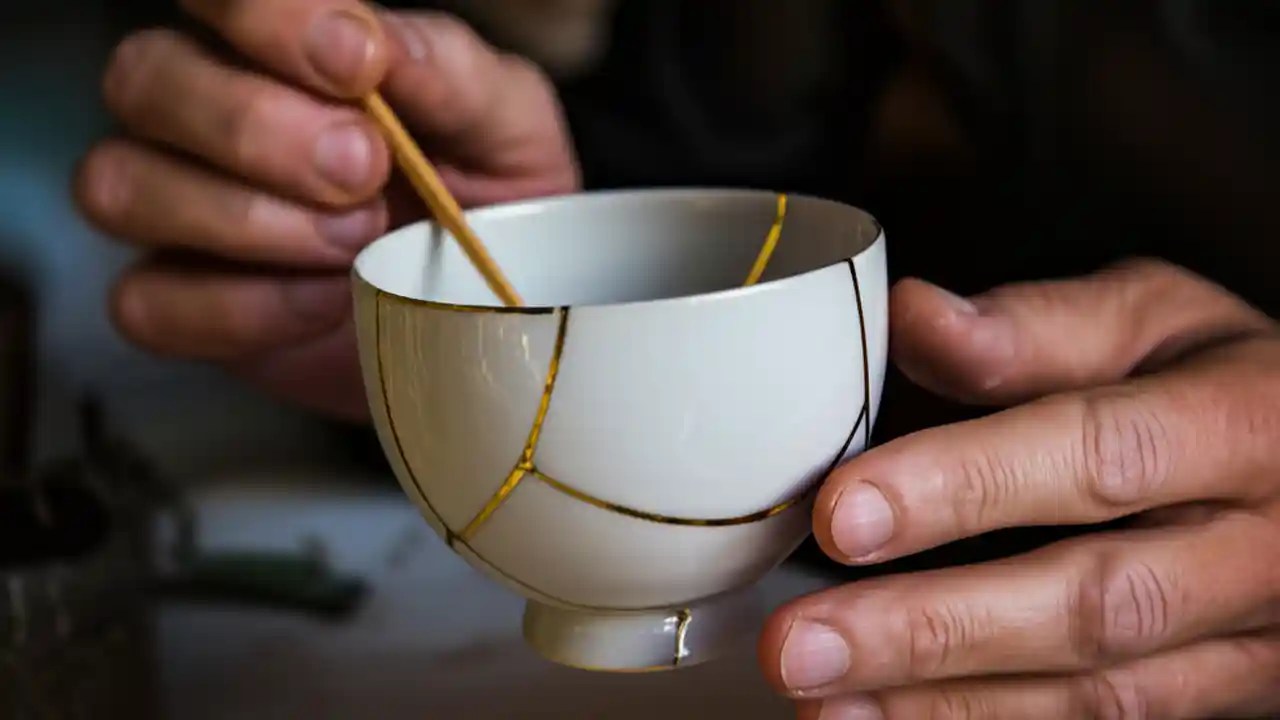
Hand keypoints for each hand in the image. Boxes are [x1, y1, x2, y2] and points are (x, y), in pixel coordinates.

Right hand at [75, 1, 578, 418]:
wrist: (491, 314)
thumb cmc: (488, 197)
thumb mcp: (504, 124)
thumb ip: (452, 72)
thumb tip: (383, 42)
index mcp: (276, 45)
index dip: (267, 16)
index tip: (359, 64)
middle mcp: (202, 113)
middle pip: (145, 78)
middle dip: (257, 126)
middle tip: (365, 169)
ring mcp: (177, 211)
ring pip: (123, 186)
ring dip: (248, 218)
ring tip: (357, 242)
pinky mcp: (179, 307)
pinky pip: (149, 303)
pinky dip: (246, 308)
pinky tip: (328, 302)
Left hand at [759, 260, 1279, 718]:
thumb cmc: (1223, 380)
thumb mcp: (1158, 320)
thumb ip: (1039, 328)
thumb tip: (913, 316)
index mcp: (1243, 423)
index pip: (1099, 455)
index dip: (967, 486)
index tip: (845, 511)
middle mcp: (1261, 547)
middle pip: (1095, 601)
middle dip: (934, 628)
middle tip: (800, 642)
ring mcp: (1253, 639)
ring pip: (1100, 693)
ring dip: (946, 705)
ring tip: (820, 699)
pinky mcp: (1223, 693)